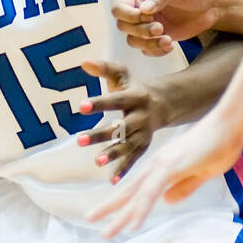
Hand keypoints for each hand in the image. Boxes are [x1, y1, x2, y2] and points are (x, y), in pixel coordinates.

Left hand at [75, 60, 171, 181]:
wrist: (163, 104)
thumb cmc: (135, 88)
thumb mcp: (122, 74)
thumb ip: (104, 68)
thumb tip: (83, 62)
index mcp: (136, 97)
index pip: (116, 100)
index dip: (99, 103)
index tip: (80, 106)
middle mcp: (141, 117)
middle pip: (121, 127)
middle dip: (101, 134)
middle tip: (79, 140)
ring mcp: (144, 133)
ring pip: (128, 145)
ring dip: (113, 154)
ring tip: (96, 161)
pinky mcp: (143, 146)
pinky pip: (134, 159)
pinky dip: (124, 169)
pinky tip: (112, 180)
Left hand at [86, 107, 242, 238]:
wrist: (231, 123)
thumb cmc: (221, 145)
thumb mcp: (202, 172)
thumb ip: (185, 186)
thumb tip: (167, 201)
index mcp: (164, 164)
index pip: (138, 187)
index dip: (122, 201)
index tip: (108, 213)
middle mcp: (158, 163)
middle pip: (130, 190)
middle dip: (110, 208)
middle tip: (90, 220)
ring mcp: (163, 164)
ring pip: (137, 194)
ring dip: (121, 215)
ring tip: (105, 231)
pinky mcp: (172, 166)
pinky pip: (152, 192)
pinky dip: (141, 209)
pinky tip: (133, 224)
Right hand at [111, 0, 221, 55]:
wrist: (211, 6)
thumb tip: (143, 9)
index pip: (119, 8)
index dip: (129, 15)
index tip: (147, 16)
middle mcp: (139, 11)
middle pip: (123, 26)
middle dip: (141, 31)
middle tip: (160, 28)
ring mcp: (147, 26)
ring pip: (133, 41)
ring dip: (148, 44)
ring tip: (168, 40)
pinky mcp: (156, 39)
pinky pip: (146, 50)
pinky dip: (156, 51)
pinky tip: (170, 46)